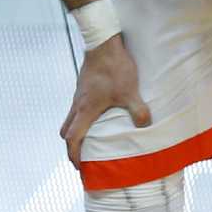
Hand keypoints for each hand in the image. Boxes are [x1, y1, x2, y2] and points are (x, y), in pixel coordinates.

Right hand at [60, 35, 151, 166]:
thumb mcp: (130, 92)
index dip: (74, 155)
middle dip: (71, 146)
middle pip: (66, 131)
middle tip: (82, 155)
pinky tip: (96, 116)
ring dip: (75, 131)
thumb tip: (144, 126)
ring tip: (89, 138)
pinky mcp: (82, 88)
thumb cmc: (113, 68)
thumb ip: (138, 111)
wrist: (102, 44)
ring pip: (69, 119)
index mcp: (85, 111)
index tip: (79, 167)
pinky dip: (81, 119)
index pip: (72, 139)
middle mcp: (77, 105)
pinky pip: (76, 109)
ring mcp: (77, 96)